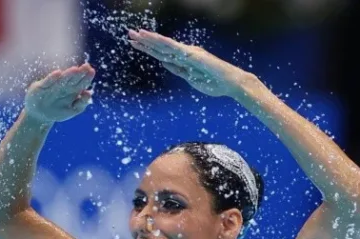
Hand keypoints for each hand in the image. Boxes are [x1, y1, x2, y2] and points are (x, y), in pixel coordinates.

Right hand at [23, 64, 94, 123]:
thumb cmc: (59, 111)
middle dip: (80, 73)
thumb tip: (89, 93)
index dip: (87, 77)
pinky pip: (47, 82)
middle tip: (86, 66)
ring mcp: (52, 86)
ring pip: (62, 79)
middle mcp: (63, 86)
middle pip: (73, 79)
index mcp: (73, 90)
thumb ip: (82, 103)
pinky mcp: (41, 87)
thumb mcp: (73, 110)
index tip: (92, 71)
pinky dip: (52, 78)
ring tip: (75, 69)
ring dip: (68, 74)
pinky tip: (58, 73)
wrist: (40, 115)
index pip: (81, 83)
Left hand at [128, 29, 252, 96]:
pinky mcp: (192, 54)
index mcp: (184, 59)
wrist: (231, 83)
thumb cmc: (214, 83)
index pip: (162, 53)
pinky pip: (173, 46)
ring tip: (136, 34)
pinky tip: (152, 37)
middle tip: (129, 34)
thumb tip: (163, 62)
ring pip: (164, 44)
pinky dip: (161, 41)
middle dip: (144, 41)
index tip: (134, 43)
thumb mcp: (190, 78)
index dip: (148, 48)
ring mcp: (188, 52)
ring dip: (150, 39)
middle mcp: (184, 52)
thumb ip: (177, 70)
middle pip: (160, 46)